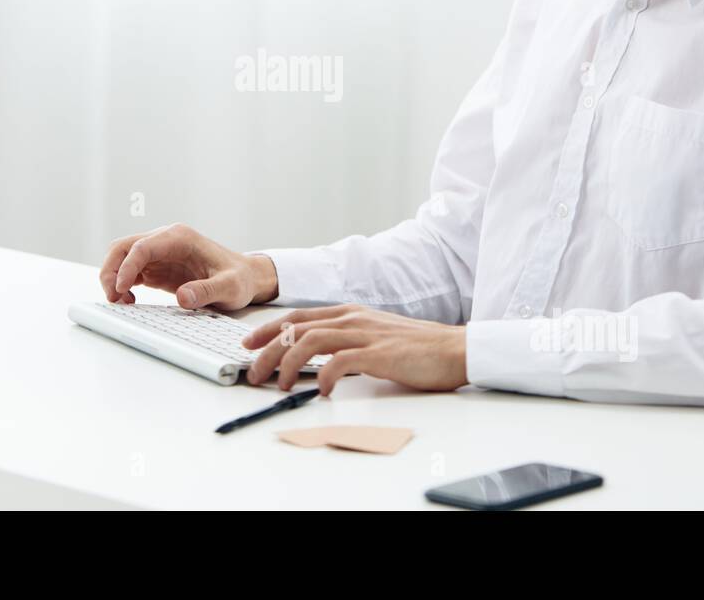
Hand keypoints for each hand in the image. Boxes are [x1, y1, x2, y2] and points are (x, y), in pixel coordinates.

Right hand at [98, 223, 279, 310]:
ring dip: (113, 278)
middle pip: (123, 247)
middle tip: (113, 298)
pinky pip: (130, 272)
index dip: (126, 266)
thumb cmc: (240, 279)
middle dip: (111, 271)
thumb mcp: (230, 287)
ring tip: (121, 303)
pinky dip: (122, 285)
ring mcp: (159, 253)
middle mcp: (165, 241)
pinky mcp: (157, 268)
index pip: (142, 246)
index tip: (120, 289)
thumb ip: (207, 291)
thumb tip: (182, 297)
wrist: (247, 278)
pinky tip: (129, 302)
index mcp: (180, 238)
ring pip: (121, 258)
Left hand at [241, 305, 468, 395]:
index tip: (250, 344)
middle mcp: (353, 319)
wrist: (454, 348)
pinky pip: (340, 362)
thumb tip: (320, 360)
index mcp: (350, 312)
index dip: (270, 329)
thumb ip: (348, 341)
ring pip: (310, 342)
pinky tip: (320, 391)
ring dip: (288, 364)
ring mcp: (365, 333)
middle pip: (296, 329)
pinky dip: (323, 377)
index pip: (298, 317)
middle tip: (253, 372)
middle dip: (267, 350)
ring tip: (279, 385)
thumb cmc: (417, 347)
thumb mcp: (374, 335)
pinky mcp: (379, 353)